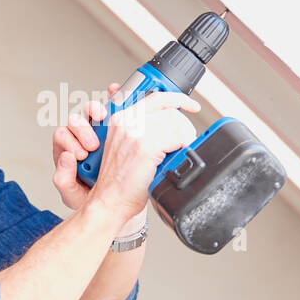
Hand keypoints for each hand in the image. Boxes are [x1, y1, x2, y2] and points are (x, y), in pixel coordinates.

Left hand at [51, 82, 119, 211]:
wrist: (114, 201)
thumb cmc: (90, 196)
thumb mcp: (73, 195)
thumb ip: (63, 180)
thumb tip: (66, 158)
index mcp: (67, 149)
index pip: (63, 135)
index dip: (70, 142)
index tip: (81, 154)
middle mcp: (80, 136)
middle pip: (77, 120)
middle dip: (84, 130)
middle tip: (93, 145)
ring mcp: (98, 129)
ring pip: (93, 112)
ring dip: (99, 114)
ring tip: (107, 124)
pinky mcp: (114, 125)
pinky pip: (112, 106)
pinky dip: (114, 98)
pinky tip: (121, 100)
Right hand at [86, 90, 201, 224]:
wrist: (109, 201)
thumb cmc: (119, 182)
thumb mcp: (127, 148)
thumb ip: (143, 132)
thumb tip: (170, 126)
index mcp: (120, 119)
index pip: (156, 97)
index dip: (177, 99)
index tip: (190, 105)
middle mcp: (126, 122)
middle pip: (169, 111)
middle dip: (184, 126)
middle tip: (186, 140)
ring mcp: (135, 133)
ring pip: (175, 124)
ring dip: (184, 139)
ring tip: (178, 152)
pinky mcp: (144, 147)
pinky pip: (176, 138)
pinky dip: (182, 148)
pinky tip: (174, 157)